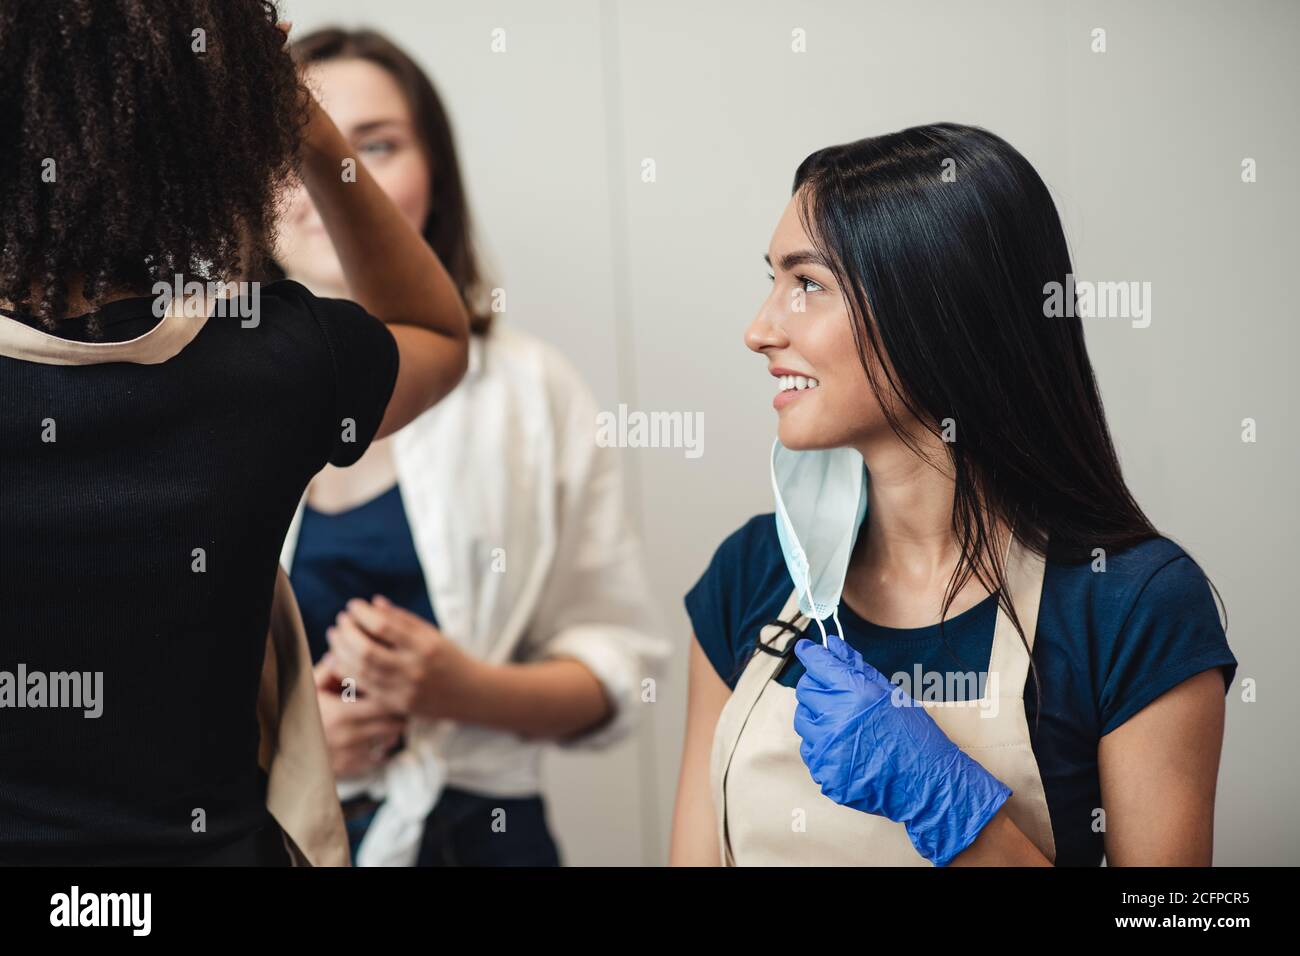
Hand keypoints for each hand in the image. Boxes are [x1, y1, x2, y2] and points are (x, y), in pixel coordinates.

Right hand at [313, 654, 406, 778]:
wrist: (289, 751)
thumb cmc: (304, 713)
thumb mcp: (310, 690)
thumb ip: (328, 671)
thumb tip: (341, 652)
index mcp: (339, 713)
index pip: (382, 702)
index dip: (393, 694)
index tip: (396, 687)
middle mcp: (348, 737)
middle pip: (393, 722)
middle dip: (400, 711)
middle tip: (402, 701)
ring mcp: (352, 755)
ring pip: (391, 739)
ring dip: (395, 728)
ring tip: (393, 717)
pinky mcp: (354, 769)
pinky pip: (382, 756)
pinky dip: (385, 745)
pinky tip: (380, 735)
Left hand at [326, 596, 479, 717]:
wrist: (470, 694)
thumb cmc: (449, 657)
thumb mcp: (432, 634)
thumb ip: (403, 619)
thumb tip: (374, 604)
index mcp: (425, 646)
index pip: (384, 626)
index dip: (362, 614)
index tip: (354, 606)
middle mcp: (415, 669)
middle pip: (367, 651)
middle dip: (347, 633)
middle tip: (340, 621)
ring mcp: (405, 690)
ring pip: (361, 671)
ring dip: (341, 651)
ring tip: (335, 636)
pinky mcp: (397, 705)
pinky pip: (364, 688)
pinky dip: (346, 672)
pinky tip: (338, 659)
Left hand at [792, 636, 1011, 865]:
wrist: (924, 782)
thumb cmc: (912, 734)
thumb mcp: (889, 692)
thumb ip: (857, 667)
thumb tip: (832, 644)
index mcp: (855, 693)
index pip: (817, 664)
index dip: (810, 654)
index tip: (806, 650)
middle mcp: (836, 718)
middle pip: (805, 690)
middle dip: (818, 686)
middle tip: (836, 693)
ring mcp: (827, 747)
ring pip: (803, 719)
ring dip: (817, 716)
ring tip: (843, 723)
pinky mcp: (823, 771)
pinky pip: (809, 748)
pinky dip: (821, 744)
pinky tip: (845, 746)